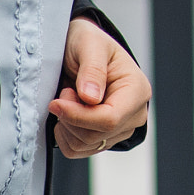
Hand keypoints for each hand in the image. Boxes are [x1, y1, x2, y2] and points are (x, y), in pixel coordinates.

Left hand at [51, 17, 149, 156]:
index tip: (56, 102)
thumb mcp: (90, 45)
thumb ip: (92, 69)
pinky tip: (67, 113)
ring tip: (69, 98)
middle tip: (66, 91)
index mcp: (137, 90)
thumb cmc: (89, 43)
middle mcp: (133, 113)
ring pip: (84, 145)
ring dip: (66, 125)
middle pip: (95, 135)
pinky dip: (64, 136)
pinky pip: (77, 150)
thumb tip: (91, 98)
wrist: (83, 51)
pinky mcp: (104, 138)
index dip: (79, 116)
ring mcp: (120, 129)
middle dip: (70, 117)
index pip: (110, 119)